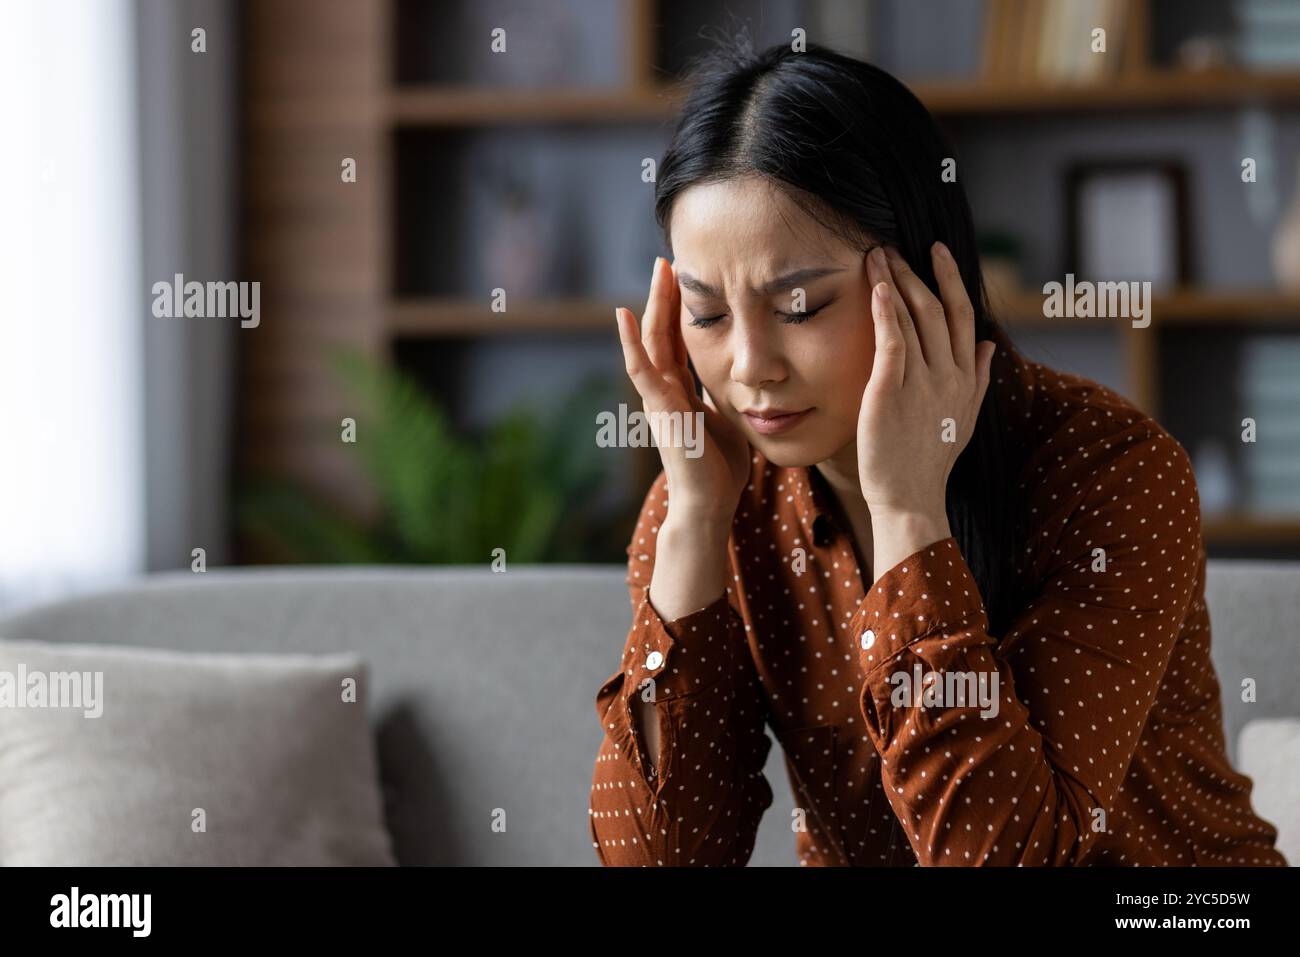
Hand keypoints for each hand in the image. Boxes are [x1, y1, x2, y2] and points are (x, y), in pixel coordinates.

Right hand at [615, 256, 751, 527]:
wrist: (708, 504)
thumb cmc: (719, 470)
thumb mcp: (726, 419)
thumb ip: (722, 396)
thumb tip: (736, 376)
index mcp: (680, 391)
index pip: (676, 340)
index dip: (680, 308)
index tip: (688, 276)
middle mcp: (664, 390)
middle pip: (661, 332)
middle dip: (665, 296)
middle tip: (668, 259)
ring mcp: (657, 397)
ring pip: (650, 342)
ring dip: (652, 305)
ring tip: (657, 271)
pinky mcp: (657, 408)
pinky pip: (640, 369)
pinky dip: (630, 342)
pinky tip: (623, 314)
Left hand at [857, 242, 994, 521]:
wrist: (912, 497)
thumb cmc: (931, 460)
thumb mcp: (964, 418)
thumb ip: (978, 378)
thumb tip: (990, 346)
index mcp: (964, 378)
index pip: (961, 315)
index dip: (949, 279)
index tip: (936, 251)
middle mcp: (947, 374)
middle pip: (934, 309)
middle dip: (913, 273)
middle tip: (891, 246)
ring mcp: (920, 382)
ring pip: (911, 318)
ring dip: (893, 282)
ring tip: (875, 255)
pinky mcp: (891, 391)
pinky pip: (891, 342)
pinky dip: (884, 312)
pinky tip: (875, 288)